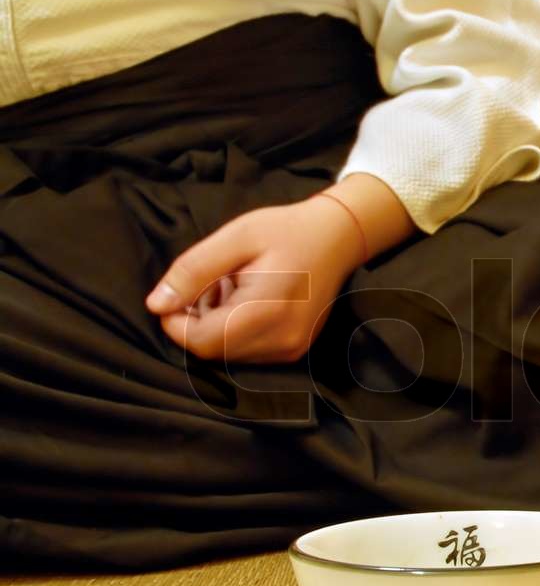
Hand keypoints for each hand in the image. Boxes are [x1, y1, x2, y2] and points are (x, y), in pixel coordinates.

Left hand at [145, 175, 416, 363]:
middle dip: (196, 323)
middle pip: (212, 351)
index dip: (175, 321)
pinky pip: (246, 352)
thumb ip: (193, 271)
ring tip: (231, 291)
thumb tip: (156, 305)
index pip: (200, 341)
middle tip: (210, 285)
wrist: (338, 238)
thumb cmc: (286, 231)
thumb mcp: (235, 237)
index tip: (179, 290)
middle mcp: (281, 340)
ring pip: (227, 354)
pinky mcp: (294, 350)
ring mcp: (291, 349)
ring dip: (215, 327)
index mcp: (266, 312)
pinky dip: (234, 331)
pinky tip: (246, 303)